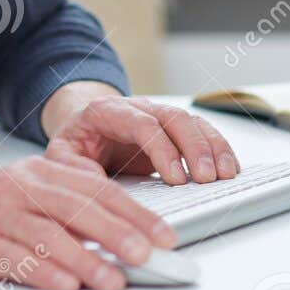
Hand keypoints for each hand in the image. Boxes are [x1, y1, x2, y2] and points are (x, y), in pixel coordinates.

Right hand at [0, 156, 175, 289]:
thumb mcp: (23, 189)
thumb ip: (65, 199)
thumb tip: (118, 221)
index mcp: (37, 173)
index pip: (96, 188)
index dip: (134, 211)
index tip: (162, 234)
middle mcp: (20, 189)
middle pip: (78, 208)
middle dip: (119, 233)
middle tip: (148, 254)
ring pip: (50, 237)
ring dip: (86, 260)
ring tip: (113, 279)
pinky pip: (16, 261)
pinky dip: (43, 274)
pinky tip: (65, 286)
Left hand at [44, 93, 239, 184]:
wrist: (83, 127)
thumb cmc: (74, 143)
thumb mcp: (60, 156)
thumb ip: (71, 168)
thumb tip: (93, 181)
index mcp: (107, 111)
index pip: (142, 124)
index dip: (162, 149)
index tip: (175, 179)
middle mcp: (139, 107)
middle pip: (174, 118)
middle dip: (195, 148)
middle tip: (206, 179)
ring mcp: (159, 116)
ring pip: (193, 122)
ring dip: (212, 147)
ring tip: (225, 175)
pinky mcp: (174, 130)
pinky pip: (203, 132)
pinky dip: (219, 148)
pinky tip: (230, 167)